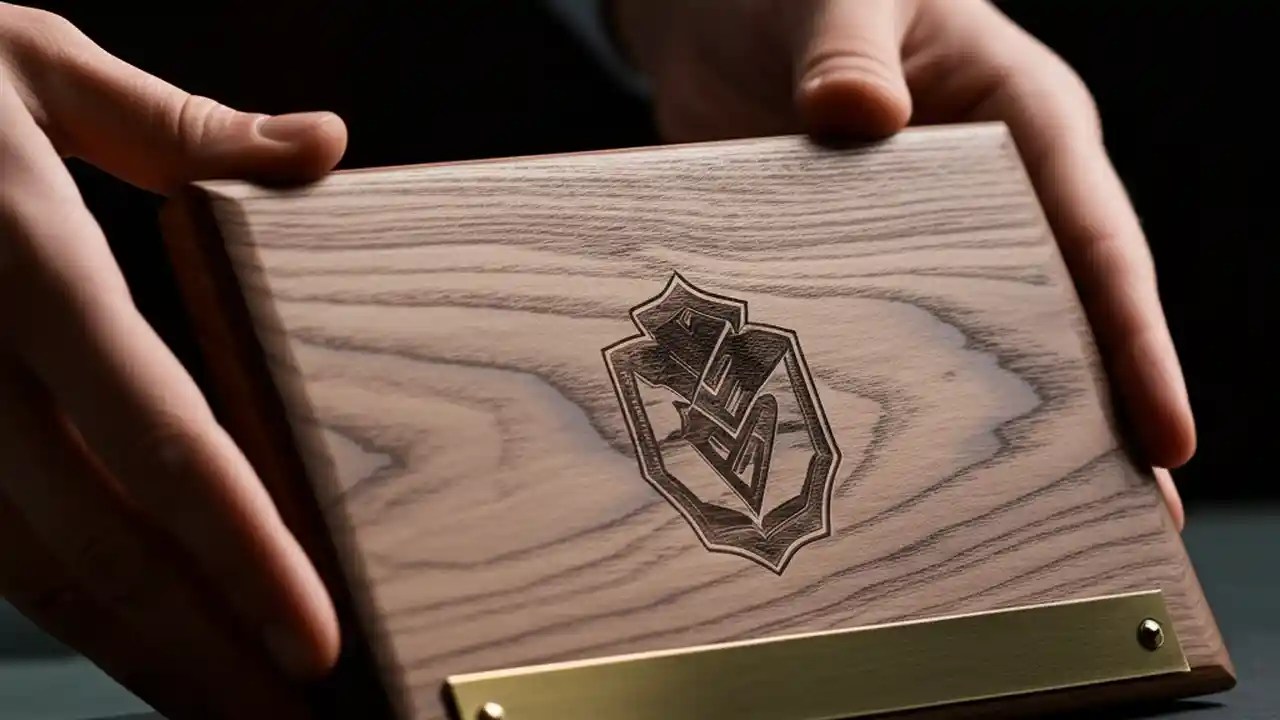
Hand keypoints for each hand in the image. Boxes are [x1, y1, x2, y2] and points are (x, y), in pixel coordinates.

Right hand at [0, 5, 345, 715]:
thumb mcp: (31, 62)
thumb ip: (184, 124)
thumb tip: (328, 143)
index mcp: (31, 269)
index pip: (165, 441)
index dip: (244, 554)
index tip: (312, 642)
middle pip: (102, 548)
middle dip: (201, 654)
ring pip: (32, 574)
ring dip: (138, 653)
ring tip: (224, 712)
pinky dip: (62, 607)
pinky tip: (129, 642)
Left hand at [612, 0, 1189, 527]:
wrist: (718, 13)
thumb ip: (847, 50)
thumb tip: (858, 123)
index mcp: (1018, 122)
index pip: (1094, 237)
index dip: (1133, 339)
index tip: (1166, 433)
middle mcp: (985, 194)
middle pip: (1053, 314)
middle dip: (1091, 417)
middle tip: (1123, 527)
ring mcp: (914, 242)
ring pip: (969, 344)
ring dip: (994, 430)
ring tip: (1020, 527)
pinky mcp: (845, 268)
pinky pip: (874, 342)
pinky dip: (888, 403)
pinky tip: (886, 471)